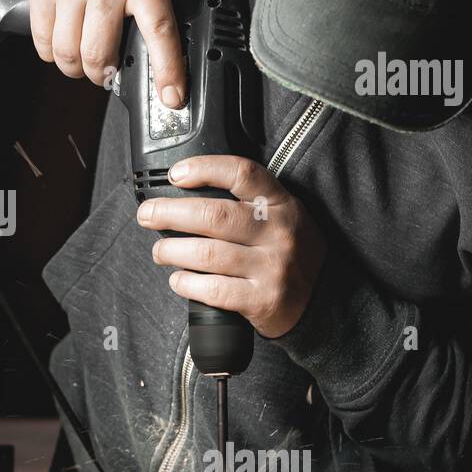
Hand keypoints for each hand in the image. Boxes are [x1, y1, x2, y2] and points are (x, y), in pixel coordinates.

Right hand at [23, 0, 186, 105]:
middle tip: (104, 73)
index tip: (172, 98)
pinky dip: (49, 51)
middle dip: (101, 76)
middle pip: (100, 55)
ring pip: (66, 53)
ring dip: (73, 68)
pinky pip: (41, 37)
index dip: (167, 71)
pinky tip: (57, 42)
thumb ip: (155, 1)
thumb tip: (160, 47)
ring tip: (79, 60)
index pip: (160, 32)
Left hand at [137, 156, 326, 338]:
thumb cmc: (289, 254)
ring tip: (160, 251)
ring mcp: (272, 267)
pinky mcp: (262, 300)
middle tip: (148, 216)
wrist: (323, 303)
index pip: (242, 174)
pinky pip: (213, 288)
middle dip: (170, 213)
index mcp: (281, 204)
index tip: (176, 174)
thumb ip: (246, 203)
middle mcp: (278, 233)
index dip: (205, 168)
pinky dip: (186, 283)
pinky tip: (178, 279)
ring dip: (172, 251)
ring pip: (208, 253)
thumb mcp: (281, 217)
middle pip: (214, 215)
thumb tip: (187, 194)